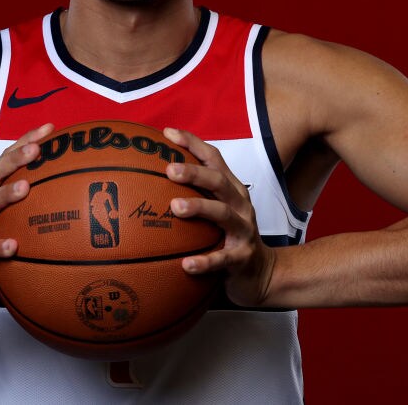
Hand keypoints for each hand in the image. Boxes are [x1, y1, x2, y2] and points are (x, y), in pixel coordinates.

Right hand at [0, 124, 53, 310]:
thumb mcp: (17, 221)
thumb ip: (39, 204)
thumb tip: (81, 189)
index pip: (8, 159)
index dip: (27, 141)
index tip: (51, 128)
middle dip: (15, 159)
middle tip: (36, 150)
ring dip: (4, 195)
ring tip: (24, 187)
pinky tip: (13, 246)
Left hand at [163, 127, 277, 307]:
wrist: (261, 273)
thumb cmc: (229, 236)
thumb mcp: (215, 211)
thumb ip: (192, 193)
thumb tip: (146, 180)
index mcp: (231, 189)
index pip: (213, 158)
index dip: (192, 143)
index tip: (166, 134)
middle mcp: (239, 204)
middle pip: (218, 181)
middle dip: (195, 172)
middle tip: (169, 169)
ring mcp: (243, 230)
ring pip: (223, 213)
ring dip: (199, 207)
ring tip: (175, 207)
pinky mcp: (242, 257)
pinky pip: (223, 259)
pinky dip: (205, 262)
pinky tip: (186, 265)